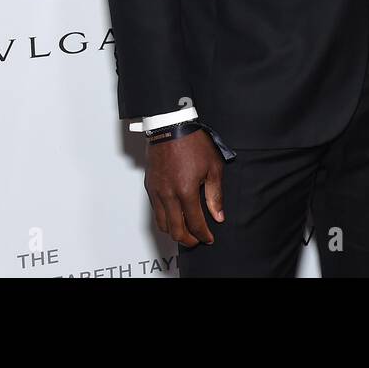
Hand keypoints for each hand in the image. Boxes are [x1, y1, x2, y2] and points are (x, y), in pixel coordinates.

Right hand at [144, 131, 224, 246]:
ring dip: (174, 232)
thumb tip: (218, 215)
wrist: (171, 127)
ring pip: (162, 224)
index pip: (194, 223)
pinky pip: (155, 212)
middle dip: (188, 240)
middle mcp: (168, 195)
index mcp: (186, 191)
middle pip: (175, 230)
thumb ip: (215, 195)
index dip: (203, 234)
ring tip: (186, 232)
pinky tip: (175, 218)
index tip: (209, 238)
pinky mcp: (150, 187)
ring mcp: (157, 192)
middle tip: (197, 241)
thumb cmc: (193, 143)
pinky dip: (165, 220)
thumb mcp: (213, 167)